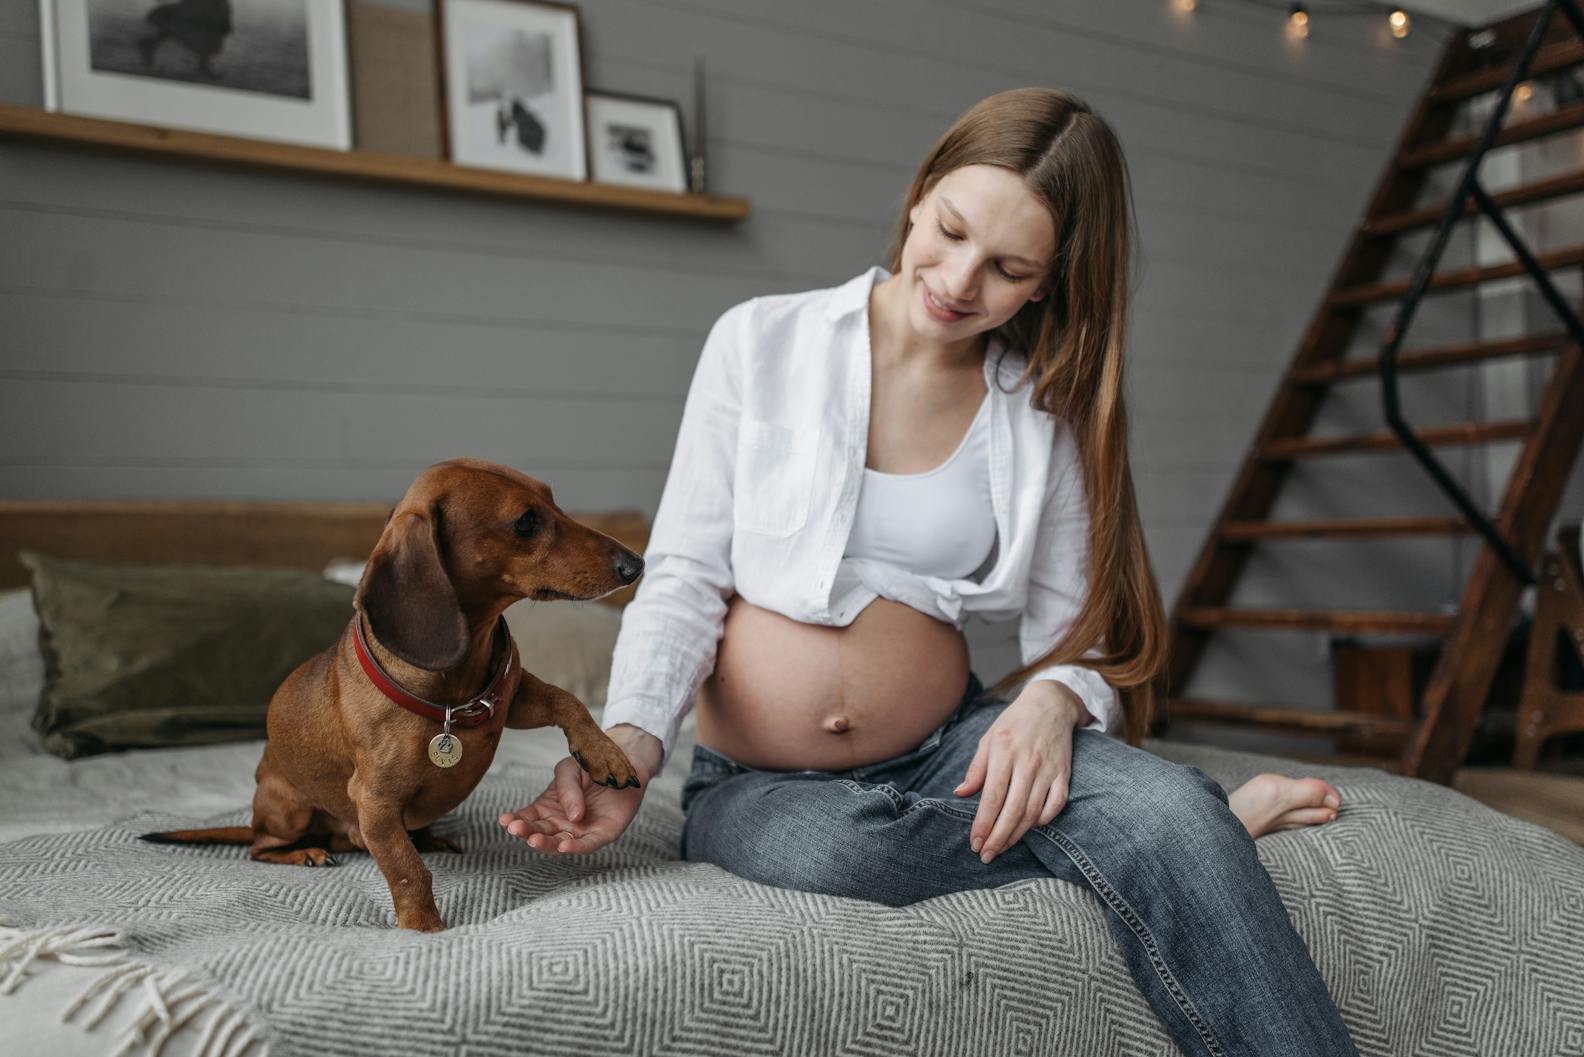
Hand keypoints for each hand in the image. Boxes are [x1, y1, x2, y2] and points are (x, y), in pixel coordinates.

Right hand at [497, 726, 659, 855]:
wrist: (623, 762)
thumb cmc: (592, 766)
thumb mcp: (569, 770)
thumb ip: (566, 790)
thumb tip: (572, 817)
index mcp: (548, 808)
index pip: (527, 819)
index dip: (514, 821)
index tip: (505, 821)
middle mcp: (561, 823)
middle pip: (539, 833)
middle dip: (526, 832)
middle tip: (516, 828)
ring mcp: (580, 831)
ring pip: (559, 843)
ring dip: (546, 844)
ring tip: (534, 839)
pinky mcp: (602, 834)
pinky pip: (587, 844)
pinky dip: (576, 847)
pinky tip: (564, 845)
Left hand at [953, 681, 1083, 863]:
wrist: (1050, 704)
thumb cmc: (1013, 723)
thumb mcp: (988, 739)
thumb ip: (976, 768)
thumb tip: (961, 793)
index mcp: (1004, 752)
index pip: (992, 797)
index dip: (983, 824)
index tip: (975, 843)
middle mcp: (1027, 763)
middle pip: (1012, 810)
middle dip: (998, 838)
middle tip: (987, 855)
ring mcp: (1048, 769)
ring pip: (1033, 811)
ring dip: (1017, 835)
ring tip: (1003, 848)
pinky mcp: (1064, 774)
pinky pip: (1056, 804)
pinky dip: (1044, 820)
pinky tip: (1030, 828)